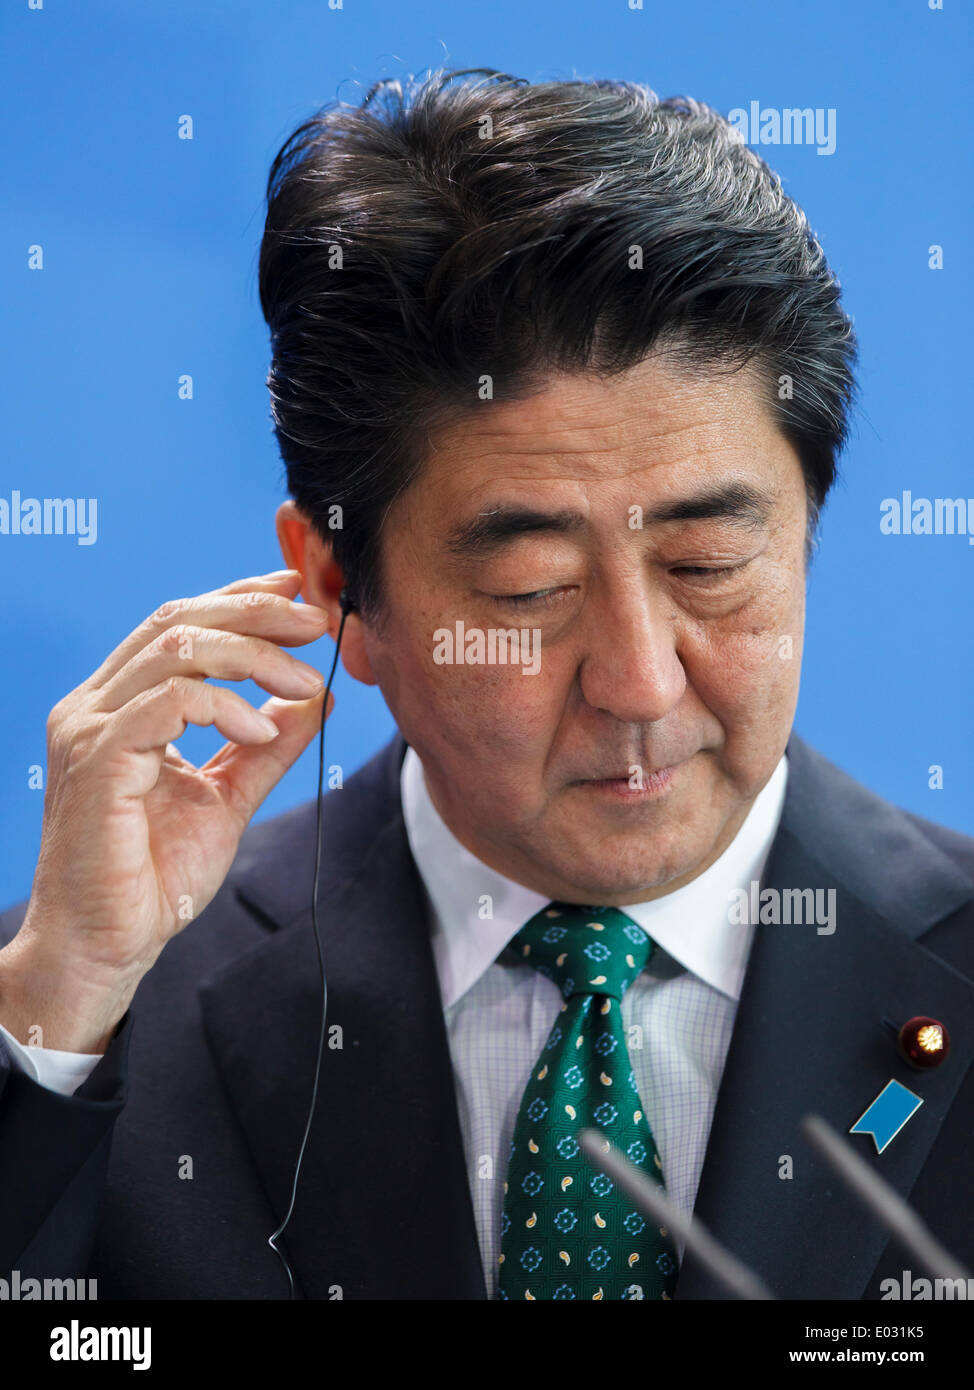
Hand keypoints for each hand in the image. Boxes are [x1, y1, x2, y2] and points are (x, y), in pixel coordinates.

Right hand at [0, 569, 334, 1051]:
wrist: (109, 945)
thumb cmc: (153, 876)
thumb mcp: (229, 796)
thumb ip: (267, 745)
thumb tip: (315, 697)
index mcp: (123, 704)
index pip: (181, 623)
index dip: (242, 598)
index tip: (301, 595)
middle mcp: (98, 704)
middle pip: (179, 621)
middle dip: (257, 612)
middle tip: (317, 622)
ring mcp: (91, 728)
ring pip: (176, 650)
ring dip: (254, 657)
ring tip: (306, 682)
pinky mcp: (98, 760)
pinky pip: (167, 703)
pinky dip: (224, 706)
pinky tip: (259, 729)